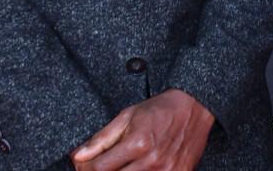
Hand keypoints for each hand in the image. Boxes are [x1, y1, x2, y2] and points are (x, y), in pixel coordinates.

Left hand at [70, 88, 213, 170]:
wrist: (195, 107)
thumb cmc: (160, 109)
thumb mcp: (127, 117)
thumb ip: (101, 138)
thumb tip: (77, 156)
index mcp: (138, 144)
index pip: (99, 169)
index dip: (86, 168)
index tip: (84, 164)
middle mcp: (152, 162)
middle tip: (102, 165)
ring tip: (122, 165)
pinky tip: (138, 168)